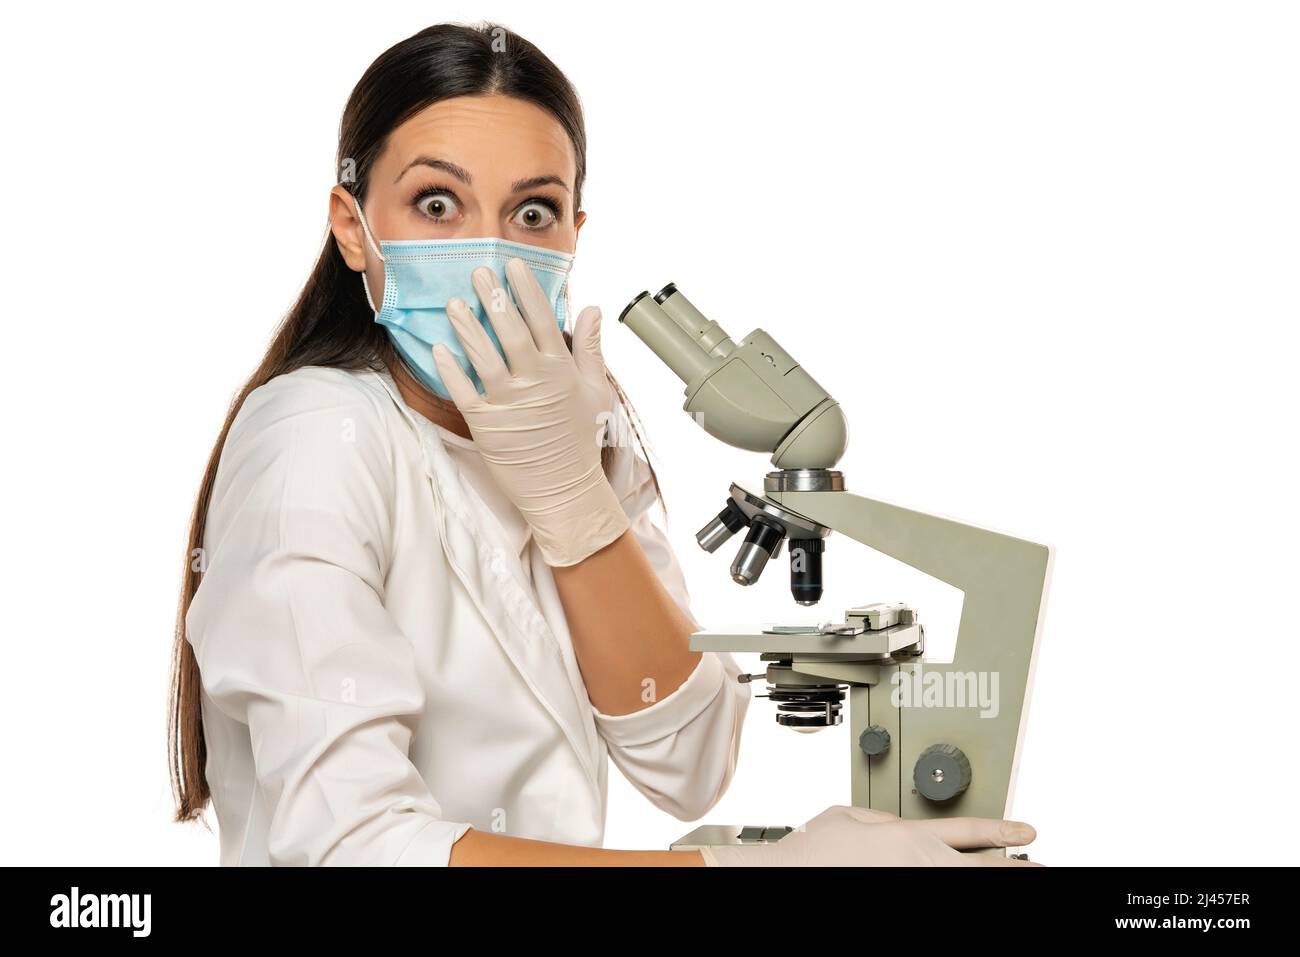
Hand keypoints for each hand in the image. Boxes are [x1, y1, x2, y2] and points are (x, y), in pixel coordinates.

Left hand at [431, 258, 629, 567]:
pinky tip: (439, 347)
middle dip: (494, 297)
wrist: (564, 488)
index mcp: (562, 370)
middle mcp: (535, 381)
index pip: (543, 319)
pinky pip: (464, 391)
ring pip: (483, 356)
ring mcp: (509, 403)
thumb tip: (591, 308)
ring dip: (468, 328)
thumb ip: (591, 348)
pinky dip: (451, 369)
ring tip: (454, 303)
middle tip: (478, 271)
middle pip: (510, 331)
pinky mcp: (486, 425)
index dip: (526, 290)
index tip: (513, 265)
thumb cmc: (580, 438)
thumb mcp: (596, 391)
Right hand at [699, 805, 1042, 866]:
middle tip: (1045, 867)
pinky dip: (959, 890)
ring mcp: (915, 885)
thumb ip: (884, 819)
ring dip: (993, 879)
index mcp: (910, 835)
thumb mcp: (851, 816)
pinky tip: (971, 887)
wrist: (790, 870)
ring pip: (967, 882)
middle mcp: (921, 863)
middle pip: (983, 867)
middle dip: (1016, 868)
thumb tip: (901, 828)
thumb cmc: (814, 850)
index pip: (970, 831)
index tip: (1025, 833)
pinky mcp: (903, 904)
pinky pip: (939, 898)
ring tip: (1021, 876)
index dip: (1003, 831)